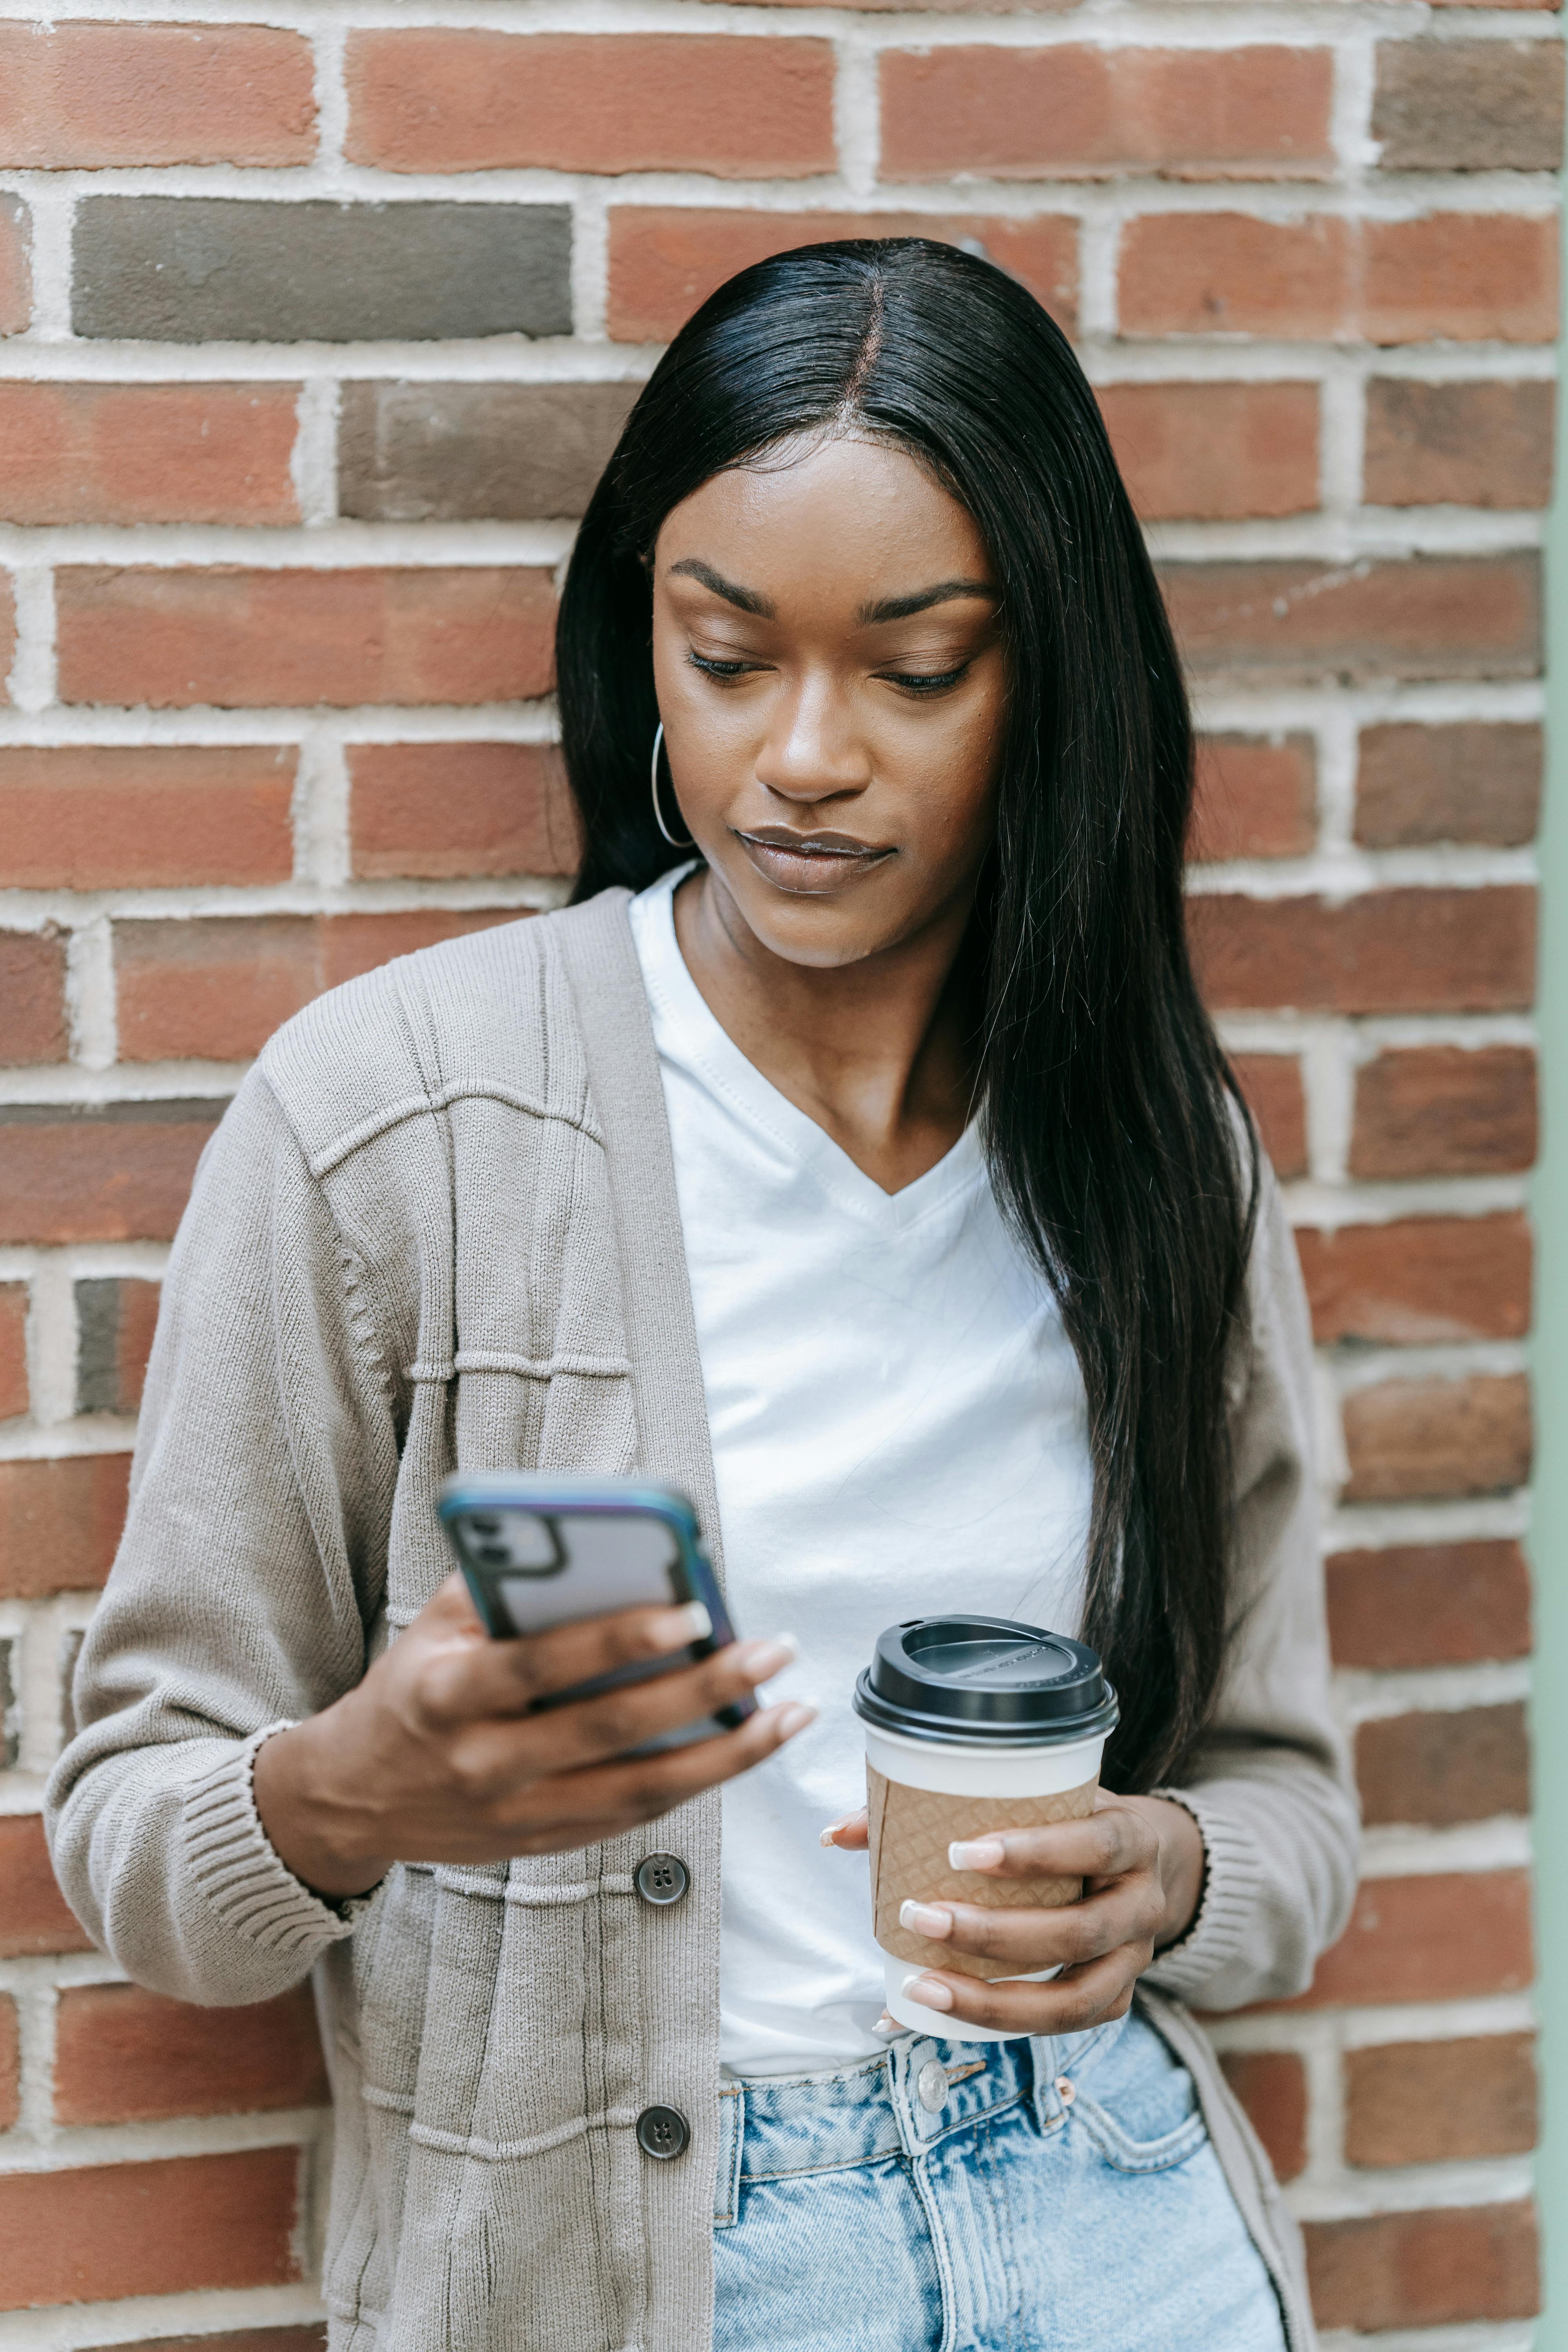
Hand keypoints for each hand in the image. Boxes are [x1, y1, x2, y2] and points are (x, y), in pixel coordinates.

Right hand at [254, 1573, 812, 1898]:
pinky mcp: (546, 1844)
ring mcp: (518, 1814)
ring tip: (788, 1712)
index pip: (545, 1665)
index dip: (621, 1639)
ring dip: (726, 1752)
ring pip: (641, 1790)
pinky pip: (635, 1814)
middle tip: (768, 1653)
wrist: (350, 1798)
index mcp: (448, 1696)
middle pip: (610, 1729)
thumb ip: (500, 1583)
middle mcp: (485, 1763)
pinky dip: (697, 1782)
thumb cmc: (408, 1691)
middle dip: (701, 1690)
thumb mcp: (433, 1628)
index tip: (693, 1611)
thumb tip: (588, 1539)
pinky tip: (745, 1746)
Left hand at [821, 1792, 1204, 2035]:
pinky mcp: (1113, 2001)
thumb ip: (951, 1805)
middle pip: (1078, 1932)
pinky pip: (1058, 2028)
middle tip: (918, 1916)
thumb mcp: (1040, 1798)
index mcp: (1133, 1840)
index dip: (1035, 1852)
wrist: (1142, 1863)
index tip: (960, 1851)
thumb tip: (838, 1832)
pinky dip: (992, 2027)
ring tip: (919, 1986)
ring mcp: (1134, 1962)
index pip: (1095, 1846)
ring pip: (1072, 2001)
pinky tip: (932, 2017)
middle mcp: (1143, 1906)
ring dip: (991, 1999)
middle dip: (994, 1935)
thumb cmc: (1072, 1821)